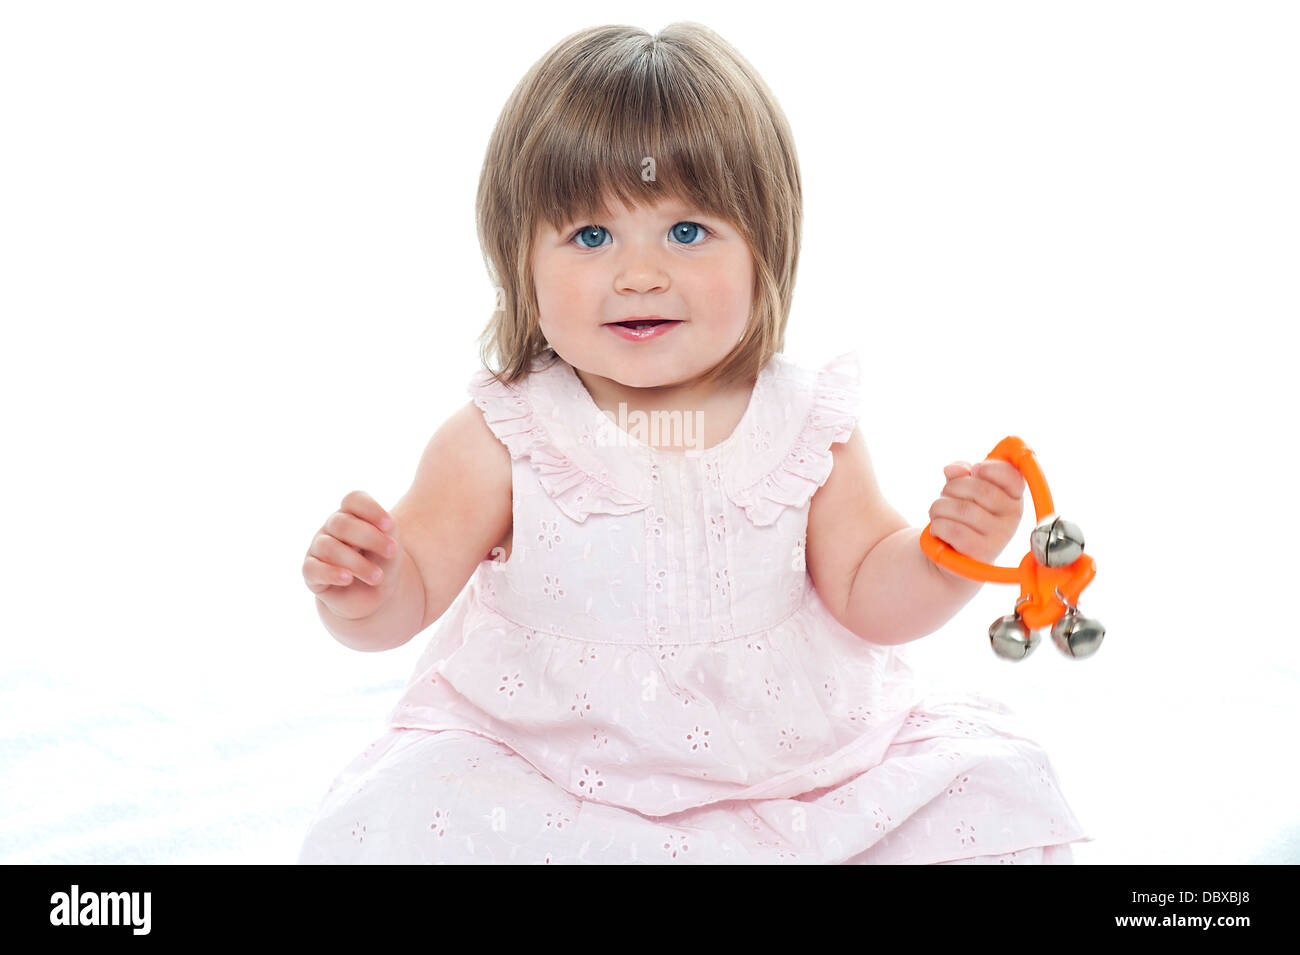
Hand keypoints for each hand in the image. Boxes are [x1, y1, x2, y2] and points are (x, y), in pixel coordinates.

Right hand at [303, 490, 402, 618]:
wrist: (375, 593)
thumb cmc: (383, 561)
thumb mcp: (391, 544)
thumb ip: (385, 532)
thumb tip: (378, 529)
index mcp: (351, 514)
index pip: (353, 500)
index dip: (371, 509)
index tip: (390, 525)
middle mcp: (331, 527)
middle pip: (342, 523)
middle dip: (370, 538)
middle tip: (391, 552)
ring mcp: (318, 548)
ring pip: (329, 548)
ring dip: (357, 563)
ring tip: (377, 577)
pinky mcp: (311, 571)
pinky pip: (313, 569)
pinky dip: (331, 573)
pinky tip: (347, 579)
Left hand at [927, 459, 1024, 567]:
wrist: (953, 558)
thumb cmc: (961, 518)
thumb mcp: (962, 491)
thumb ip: (961, 474)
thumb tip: (953, 469)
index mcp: (1013, 498)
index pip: (1012, 476)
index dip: (991, 468)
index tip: (974, 470)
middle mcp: (1012, 517)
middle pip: (980, 489)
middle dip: (952, 487)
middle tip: (945, 495)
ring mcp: (1000, 536)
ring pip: (963, 509)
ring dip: (939, 507)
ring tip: (937, 514)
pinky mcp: (982, 551)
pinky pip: (953, 529)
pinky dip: (938, 525)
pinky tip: (938, 530)